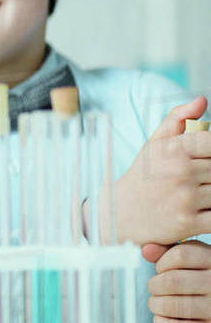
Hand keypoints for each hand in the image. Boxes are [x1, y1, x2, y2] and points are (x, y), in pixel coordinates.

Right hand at [112, 97, 210, 244]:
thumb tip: (202, 100)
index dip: (209, 152)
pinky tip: (202, 210)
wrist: (120, 214)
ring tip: (196, 194)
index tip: (200, 160)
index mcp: (174, 150)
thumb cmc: (142, 177)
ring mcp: (185, 198)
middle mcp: (180, 172)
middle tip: (194, 179)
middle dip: (209, 174)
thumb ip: (177, 119)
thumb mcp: (154, 144)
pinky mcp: (189, 222)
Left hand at [144, 240, 210, 322]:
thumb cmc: (202, 282)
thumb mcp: (193, 261)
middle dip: (154, 285)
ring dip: (156, 305)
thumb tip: (147, 250)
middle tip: (155, 289)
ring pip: (171, 305)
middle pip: (172, 281)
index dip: (162, 262)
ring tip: (157, 303)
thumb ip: (168, 252)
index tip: (161, 269)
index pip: (180, 255)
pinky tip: (162, 319)